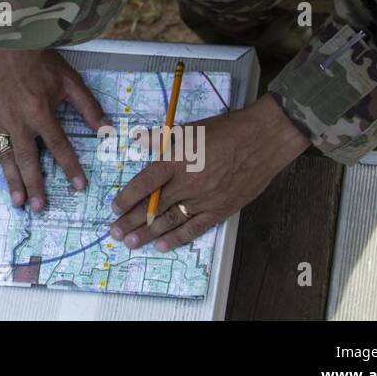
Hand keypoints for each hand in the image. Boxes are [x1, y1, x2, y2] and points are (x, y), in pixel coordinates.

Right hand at [0, 49, 108, 212]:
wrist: (11, 45)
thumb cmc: (42, 62)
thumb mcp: (70, 81)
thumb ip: (87, 106)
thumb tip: (106, 129)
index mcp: (40, 113)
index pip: (59, 146)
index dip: (70, 167)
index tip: (79, 185)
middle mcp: (18, 122)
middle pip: (28, 159)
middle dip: (35, 185)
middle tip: (40, 207)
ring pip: (5, 157)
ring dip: (11, 180)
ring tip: (18, 202)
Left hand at [109, 94, 309, 250]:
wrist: (262, 140)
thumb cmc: (224, 130)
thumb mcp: (188, 129)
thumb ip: (161, 139)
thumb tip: (139, 140)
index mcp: (176, 160)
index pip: (145, 183)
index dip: (127, 197)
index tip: (114, 208)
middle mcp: (187, 183)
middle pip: (153, 206)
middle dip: (131, 221)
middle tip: (115, 233)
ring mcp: (204, 199)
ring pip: (170, 220)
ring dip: (148, 234)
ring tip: (131, 243)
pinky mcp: (220, 209)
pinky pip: (194, 227)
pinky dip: (177, 238)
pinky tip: (162, 246)